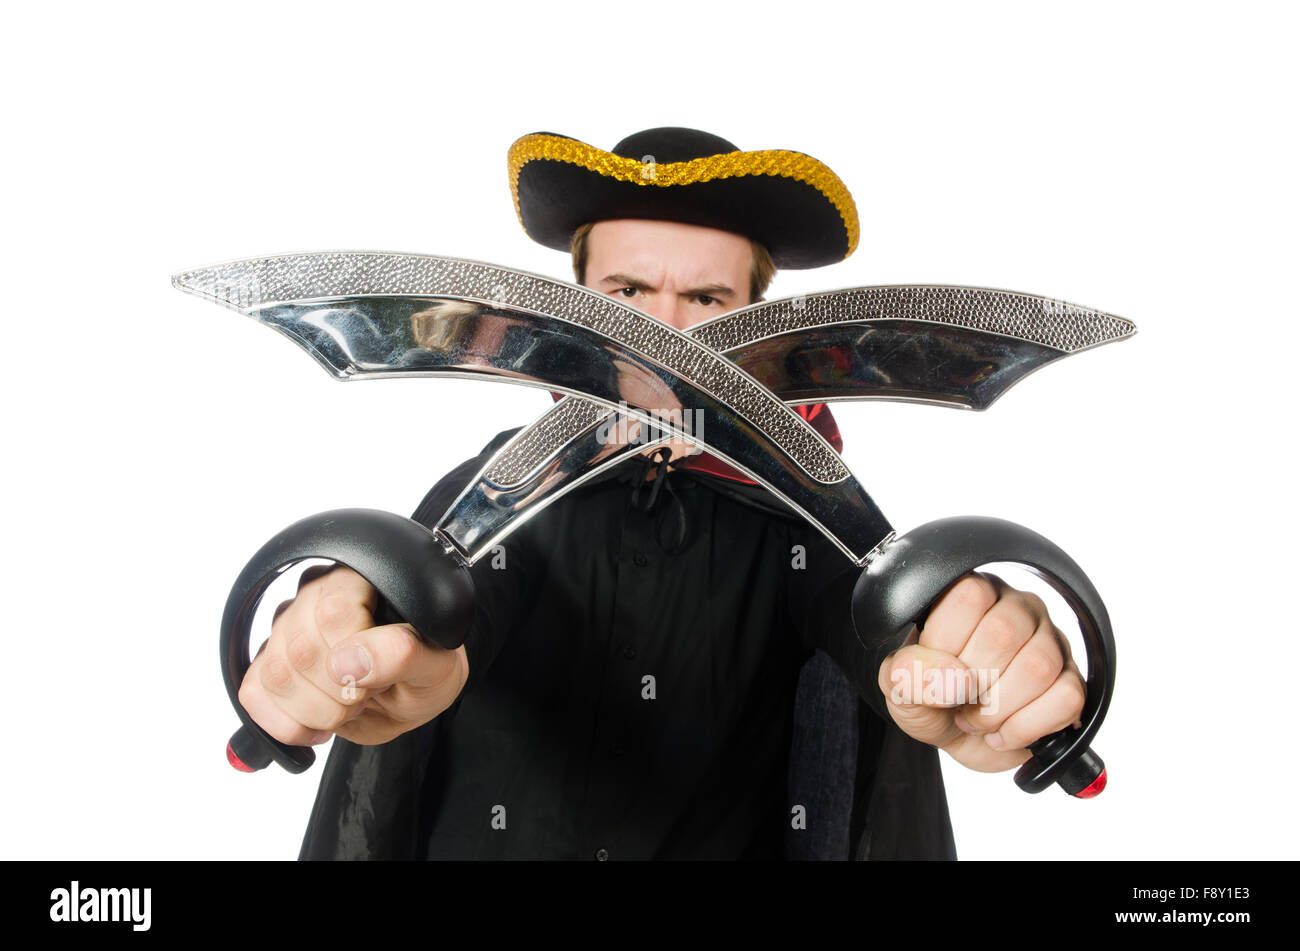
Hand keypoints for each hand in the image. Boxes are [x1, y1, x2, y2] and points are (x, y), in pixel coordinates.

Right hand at [238, 565, 467, 748]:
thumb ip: (403, 655)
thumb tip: (350, 661)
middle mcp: (313, 595)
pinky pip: (254, 696)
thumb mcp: (435, 666)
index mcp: (358, 581)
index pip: (334, 614)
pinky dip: (288, 724)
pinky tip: (318, 721)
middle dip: (341, 694)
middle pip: (301, 651)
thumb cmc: (424, 671)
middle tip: (369, 695)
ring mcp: (285, 629)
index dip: (358, 658)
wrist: (409, 695)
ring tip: (348, 704)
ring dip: (317, 711)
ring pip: (274, 676)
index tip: (383, 676)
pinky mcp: (267, 664)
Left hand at [876, 571, 1085, 772]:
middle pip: (1004, 633)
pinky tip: (1006, 732)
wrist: (958, 740)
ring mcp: (1051, 643)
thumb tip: (955, 678)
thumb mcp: (899, 686)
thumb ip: (908, 672)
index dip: (948, 643)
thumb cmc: (931, 700)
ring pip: (1038, 667)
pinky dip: (1027, 727)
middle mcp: (1017, 609)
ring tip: (979, 719)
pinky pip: (1066, 698)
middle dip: (972, 683)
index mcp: (972, 594)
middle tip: (958, 701)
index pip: (970, 596)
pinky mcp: (1073, 680)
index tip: (937, 669)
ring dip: (999, 710)